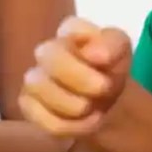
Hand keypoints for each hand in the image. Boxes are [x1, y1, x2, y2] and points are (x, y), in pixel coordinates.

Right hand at [18, 16, 132, 137]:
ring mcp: (34, 78)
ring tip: (95, 112)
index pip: (70, 27)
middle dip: (77, 76)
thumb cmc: (110, 73)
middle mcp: (48, 52)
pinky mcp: (29, 104)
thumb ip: (112, 45)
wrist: (105, 107)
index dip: (87, 43)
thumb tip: (94, 53)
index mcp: (71, 33)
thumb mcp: (122, 54)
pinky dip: (65, 125)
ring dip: (70, 104)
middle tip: (103, 89)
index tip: (105, 60)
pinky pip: (36, 114)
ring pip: (38, 85)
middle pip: (48, 54)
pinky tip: (84, 124)